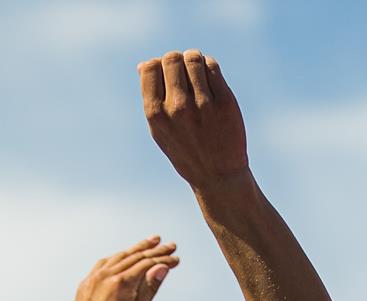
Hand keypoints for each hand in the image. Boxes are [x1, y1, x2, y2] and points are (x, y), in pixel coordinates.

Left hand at [56, 236, 178, 300]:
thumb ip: (149, 290)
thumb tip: (160, 268)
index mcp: (121, 285)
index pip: (147, 264)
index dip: (163, 260)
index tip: (176, 259)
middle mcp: (105, 276)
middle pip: (134, 256)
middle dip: (154, 250)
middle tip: (169, 245)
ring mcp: (93, 278)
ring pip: (119, 257)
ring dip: (136, 249)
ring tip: (151, 243)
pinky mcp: (85, 284)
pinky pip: (104, 263)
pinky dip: (118, 257)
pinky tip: (124, 256)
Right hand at [139, 50, 248, 189]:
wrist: (218, 176)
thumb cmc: (186, 151)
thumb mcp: (160, 131)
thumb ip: (150, 99)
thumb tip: (142, 65)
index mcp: (156, 114)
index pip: (150, 67)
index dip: (158, 65)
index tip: (167, 75)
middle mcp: (177, 108)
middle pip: (172, 58)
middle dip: (177, 60)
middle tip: (185, 73)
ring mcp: (202, 105)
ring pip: (194, 58)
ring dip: (195, 60)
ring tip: (198, 73)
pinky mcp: (224, 102)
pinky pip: (213, 68)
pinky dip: (210, 67)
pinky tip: (210, 79)